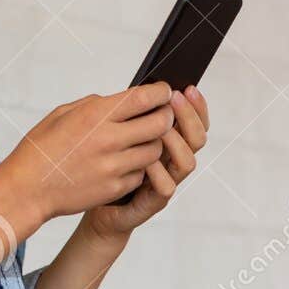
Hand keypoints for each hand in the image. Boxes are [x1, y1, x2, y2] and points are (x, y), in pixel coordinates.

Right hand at [0, 82, 174, 228]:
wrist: (27, 189)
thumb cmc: (41, 149)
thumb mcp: (63, 114)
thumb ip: (96, 104)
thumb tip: (124, 100)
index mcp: (94, 116)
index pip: (143, 98)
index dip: (161, 92)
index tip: (164, 91)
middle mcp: (108, 140)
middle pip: (159, 124)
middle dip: (166, 117)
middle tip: (163, 115)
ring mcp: (113, 167)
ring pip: (155, 151)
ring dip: (154, 143)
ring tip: (144, 139)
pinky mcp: (114, 188)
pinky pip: (141, 174)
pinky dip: (139, 167)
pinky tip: (128, 161)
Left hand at [84, 83, 208, 239]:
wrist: (90, 201)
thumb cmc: (104, 164)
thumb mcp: (117, 132)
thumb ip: (132, 115)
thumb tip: (140, 87)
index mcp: (167, 141)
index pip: (194, 122)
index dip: (196, 106)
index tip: (188, 87)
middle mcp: (171, 160)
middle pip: (197, 138)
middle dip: (189, 116)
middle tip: (175, 100)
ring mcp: (166, 180)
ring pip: (187, 162)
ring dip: (176, 142)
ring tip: (160, 129)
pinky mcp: (154, 200)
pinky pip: (167, 187)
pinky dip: (159, 174)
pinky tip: (146, 162)